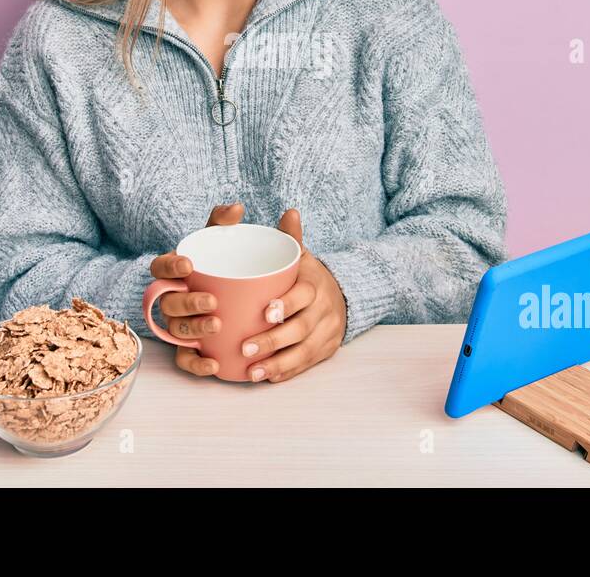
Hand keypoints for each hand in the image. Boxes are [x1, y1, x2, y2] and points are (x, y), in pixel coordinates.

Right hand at [151, 202, 242, 377]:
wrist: (239, 296)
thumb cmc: (223, 264)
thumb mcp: (221, 241)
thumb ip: (225, 222)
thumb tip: (237, 208)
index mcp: (175, 272)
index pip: (160, 267)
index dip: (170, 266)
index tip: (189, 264)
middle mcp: (172, 299)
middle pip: (169, 303)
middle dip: (187, 303)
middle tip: (212, 301)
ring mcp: (179, 325)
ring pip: (176, 331)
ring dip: (194, 329)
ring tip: (218, 325)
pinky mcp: (189, 349)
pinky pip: (185, 360)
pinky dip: (197, 364)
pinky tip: (215, 364)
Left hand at [240, 207, 346, 382]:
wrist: (344, 296)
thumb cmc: (309, 276)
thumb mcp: (303, 255)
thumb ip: (291, 236)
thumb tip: (289, 211)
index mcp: (315, 284)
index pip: (304, 295)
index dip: (287, 304)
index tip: (265, 313)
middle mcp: (324, 310)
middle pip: (301, 329)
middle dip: (274, 341)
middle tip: (246, 347)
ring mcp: (327, 333)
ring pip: (304, 352)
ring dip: (278, 363)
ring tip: (252, 372)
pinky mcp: (326, 350)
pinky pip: (307, 364)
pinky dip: (288, 372)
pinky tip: (267, 378)